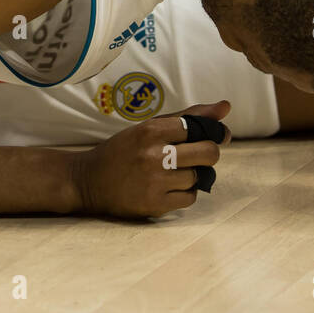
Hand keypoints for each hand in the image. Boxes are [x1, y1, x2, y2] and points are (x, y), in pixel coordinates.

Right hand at [70, 100, 231, 218]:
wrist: (87, 181)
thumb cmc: (123, 150)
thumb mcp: (149, 127)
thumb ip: (188, 116)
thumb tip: (226, 107)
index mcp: (150, 131)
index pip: (198, 127)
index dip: (209, 132)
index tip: (210, 135)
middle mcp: (153, 155)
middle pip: (208, 152)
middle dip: (209, 153)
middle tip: (198, 155)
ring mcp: (154, 182)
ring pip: (199, 177)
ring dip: (193, 175)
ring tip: (174, 172)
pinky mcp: (155, 205)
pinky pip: (190, 198)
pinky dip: (185, 192)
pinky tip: (169, 187)